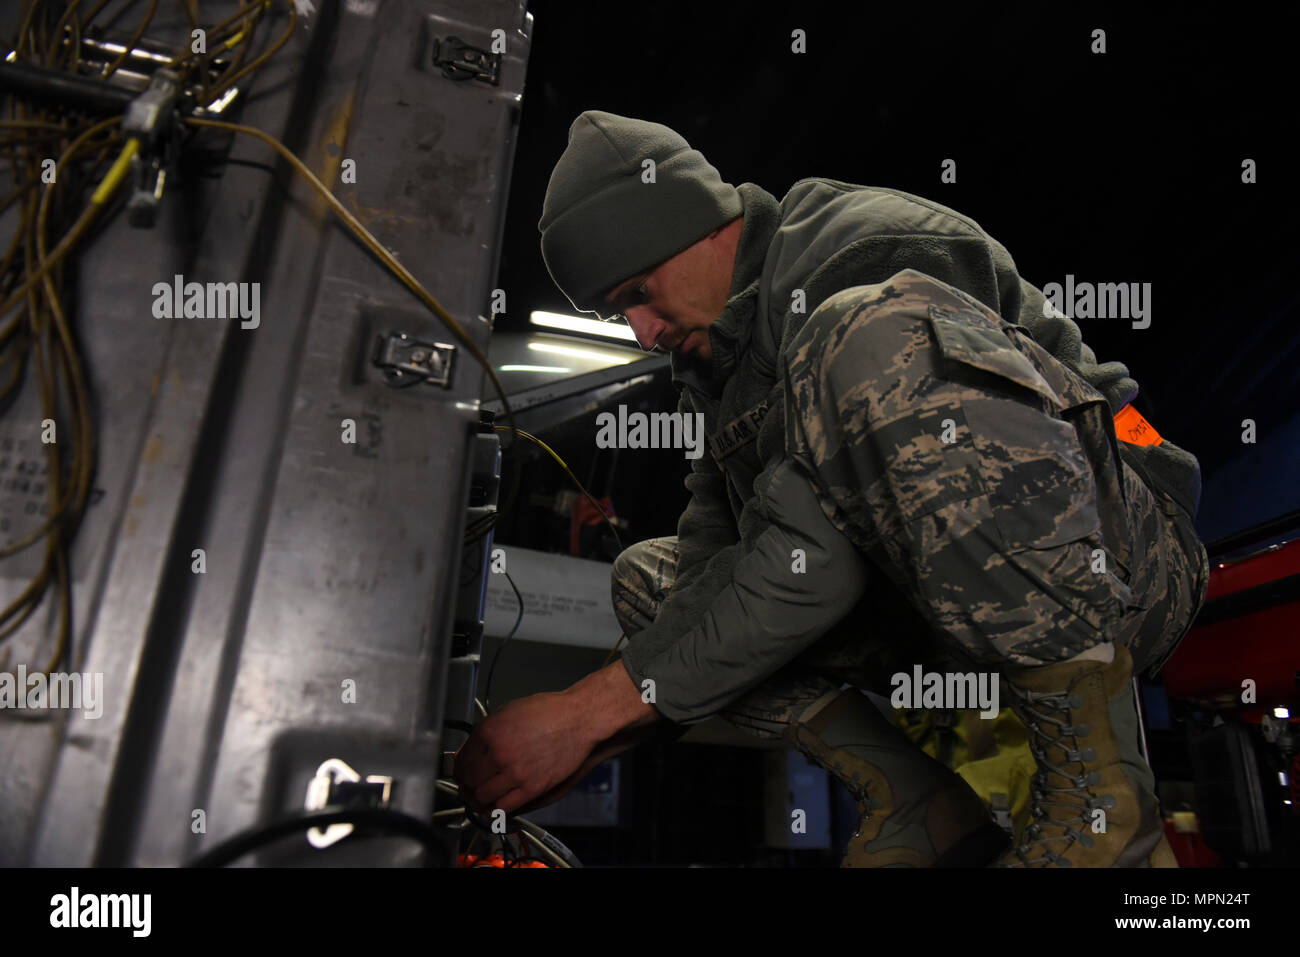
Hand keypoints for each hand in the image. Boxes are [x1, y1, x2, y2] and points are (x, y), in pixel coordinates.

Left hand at [453, 690, 596, 815]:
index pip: (461, 760)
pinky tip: (495, 805)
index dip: (458, 769)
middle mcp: (499, 753)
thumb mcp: (509, 711)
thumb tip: (472, 749)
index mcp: (489, 732)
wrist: (579, 719)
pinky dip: (495, 810)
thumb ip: (487, 732)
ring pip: (482, 797)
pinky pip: (504, 807)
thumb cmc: (550, 712)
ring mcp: (515, 772)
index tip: (461, 772)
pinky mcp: (532, 787)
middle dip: (465, 786)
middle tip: (467, 786)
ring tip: (480, 797)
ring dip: (478, 799)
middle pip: (468, 781)